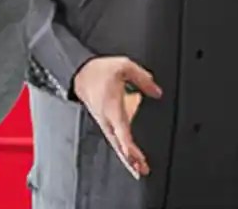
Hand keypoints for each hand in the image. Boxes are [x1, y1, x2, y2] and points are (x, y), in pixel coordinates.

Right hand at [73, 56, 162, 177]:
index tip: (133, 155)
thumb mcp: (124, 67)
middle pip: (118, 143)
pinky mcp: (105, 122)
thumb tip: (157, 92)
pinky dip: (122, 150)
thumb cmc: (100, 71)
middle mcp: (107, 118)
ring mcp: (105, 121)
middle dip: (129, 158)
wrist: (80, 74)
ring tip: (138, 170)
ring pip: (116, 144)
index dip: (127, 143)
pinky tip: (130, 157)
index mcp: (112, 106)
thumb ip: (143, 79)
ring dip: (126, 158)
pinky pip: (115, 139)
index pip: (121, 129)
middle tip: (140, 170)